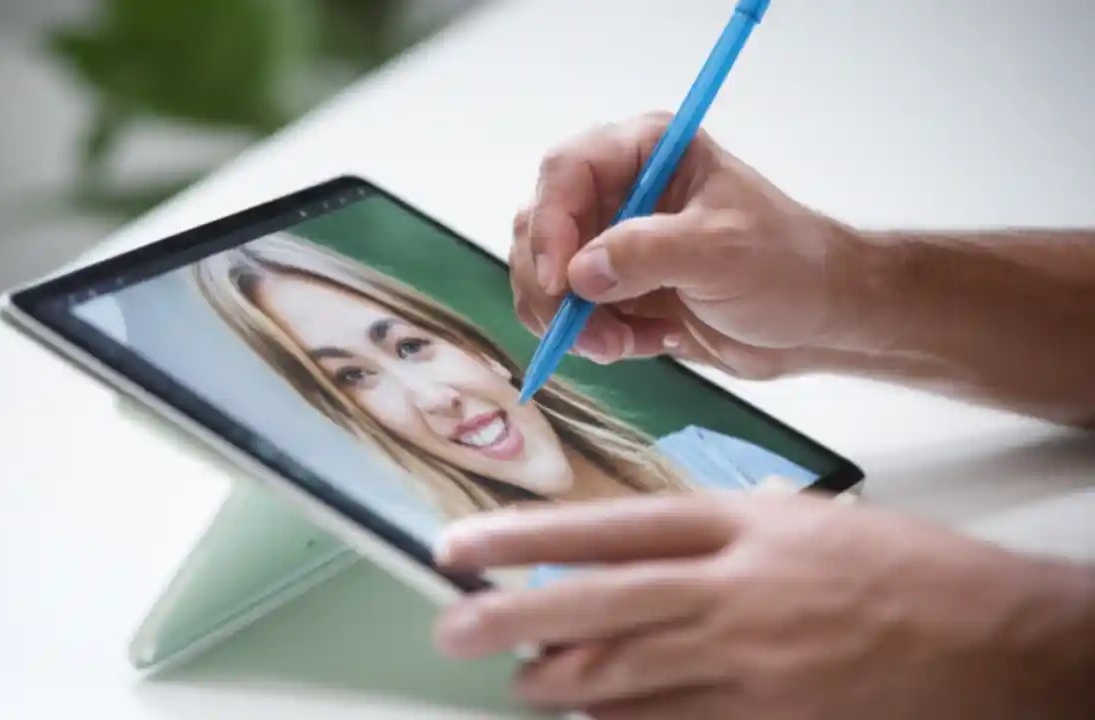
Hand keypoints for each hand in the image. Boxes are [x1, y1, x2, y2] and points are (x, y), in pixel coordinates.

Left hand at [434, 495, 1094, 718]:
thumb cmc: (905, 572)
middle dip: (509, 619)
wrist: (997, 642)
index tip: (465, 548)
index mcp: (739, 528)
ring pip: (620, 676)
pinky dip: (621, 719)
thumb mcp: (802, 521)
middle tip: (453, 626)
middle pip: (594, 605)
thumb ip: (717, 536)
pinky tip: (596, 712)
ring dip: (559, 679)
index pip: (607, 528)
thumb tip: (636, 556)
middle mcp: (732, 594)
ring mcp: (747, 668)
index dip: (524, 541)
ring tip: (524, 677)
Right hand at [510, 113, 869, 377]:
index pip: (566, 171)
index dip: (550, 225)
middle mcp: (617, 189)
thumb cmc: (785, 267)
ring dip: (567, 320)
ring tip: (616, 345)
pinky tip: (639, 343)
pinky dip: (589, 336)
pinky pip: (568, 312)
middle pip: (539, 225)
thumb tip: (577, 276)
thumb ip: (645, 254)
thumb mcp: (720, 251)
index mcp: (645, 151)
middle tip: (582, 332)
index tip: (560, 283)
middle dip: (551, 286)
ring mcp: (611, 240)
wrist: (816, 321)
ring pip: (544, 274)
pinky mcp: (614, 288)